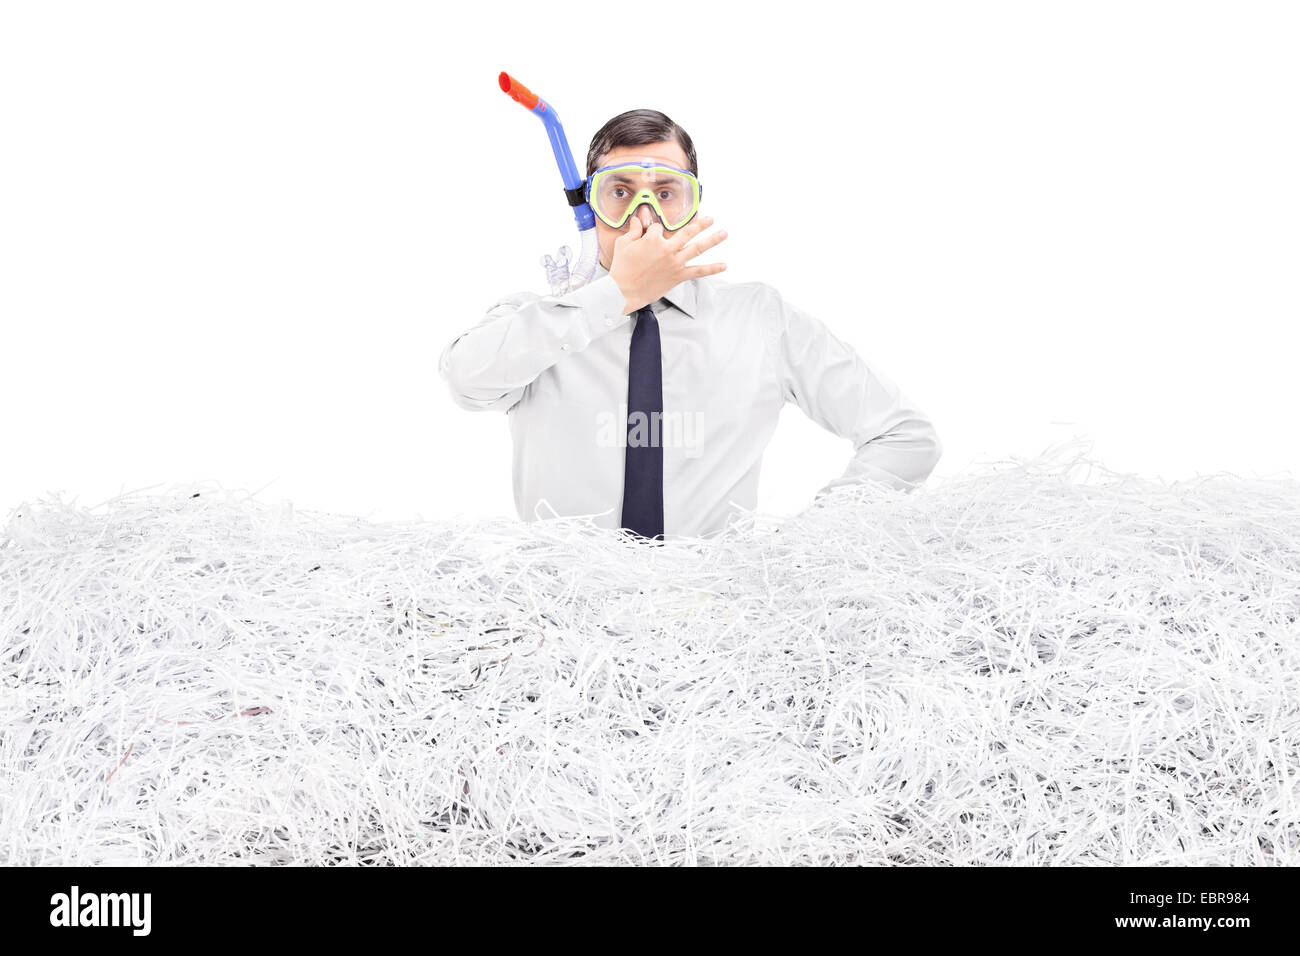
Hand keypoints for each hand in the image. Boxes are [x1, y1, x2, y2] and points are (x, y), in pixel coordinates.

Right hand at [608, 214, 727, 314]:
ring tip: (723, 233)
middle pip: (687, 232)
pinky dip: (712, 269)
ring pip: (697, 248)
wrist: (622, 291)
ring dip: (712, 239)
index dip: (655, 230)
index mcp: (653, 239)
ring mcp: (674, 262)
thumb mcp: (623, 244)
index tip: (651, 233)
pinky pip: (698, 271)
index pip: (659, 227)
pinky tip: (723, 265)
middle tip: (710, 219)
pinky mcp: (678, 276)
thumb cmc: (621, 269)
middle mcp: (667, 248)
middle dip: (700, 224)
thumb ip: (633, 230)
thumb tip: (638, 219)